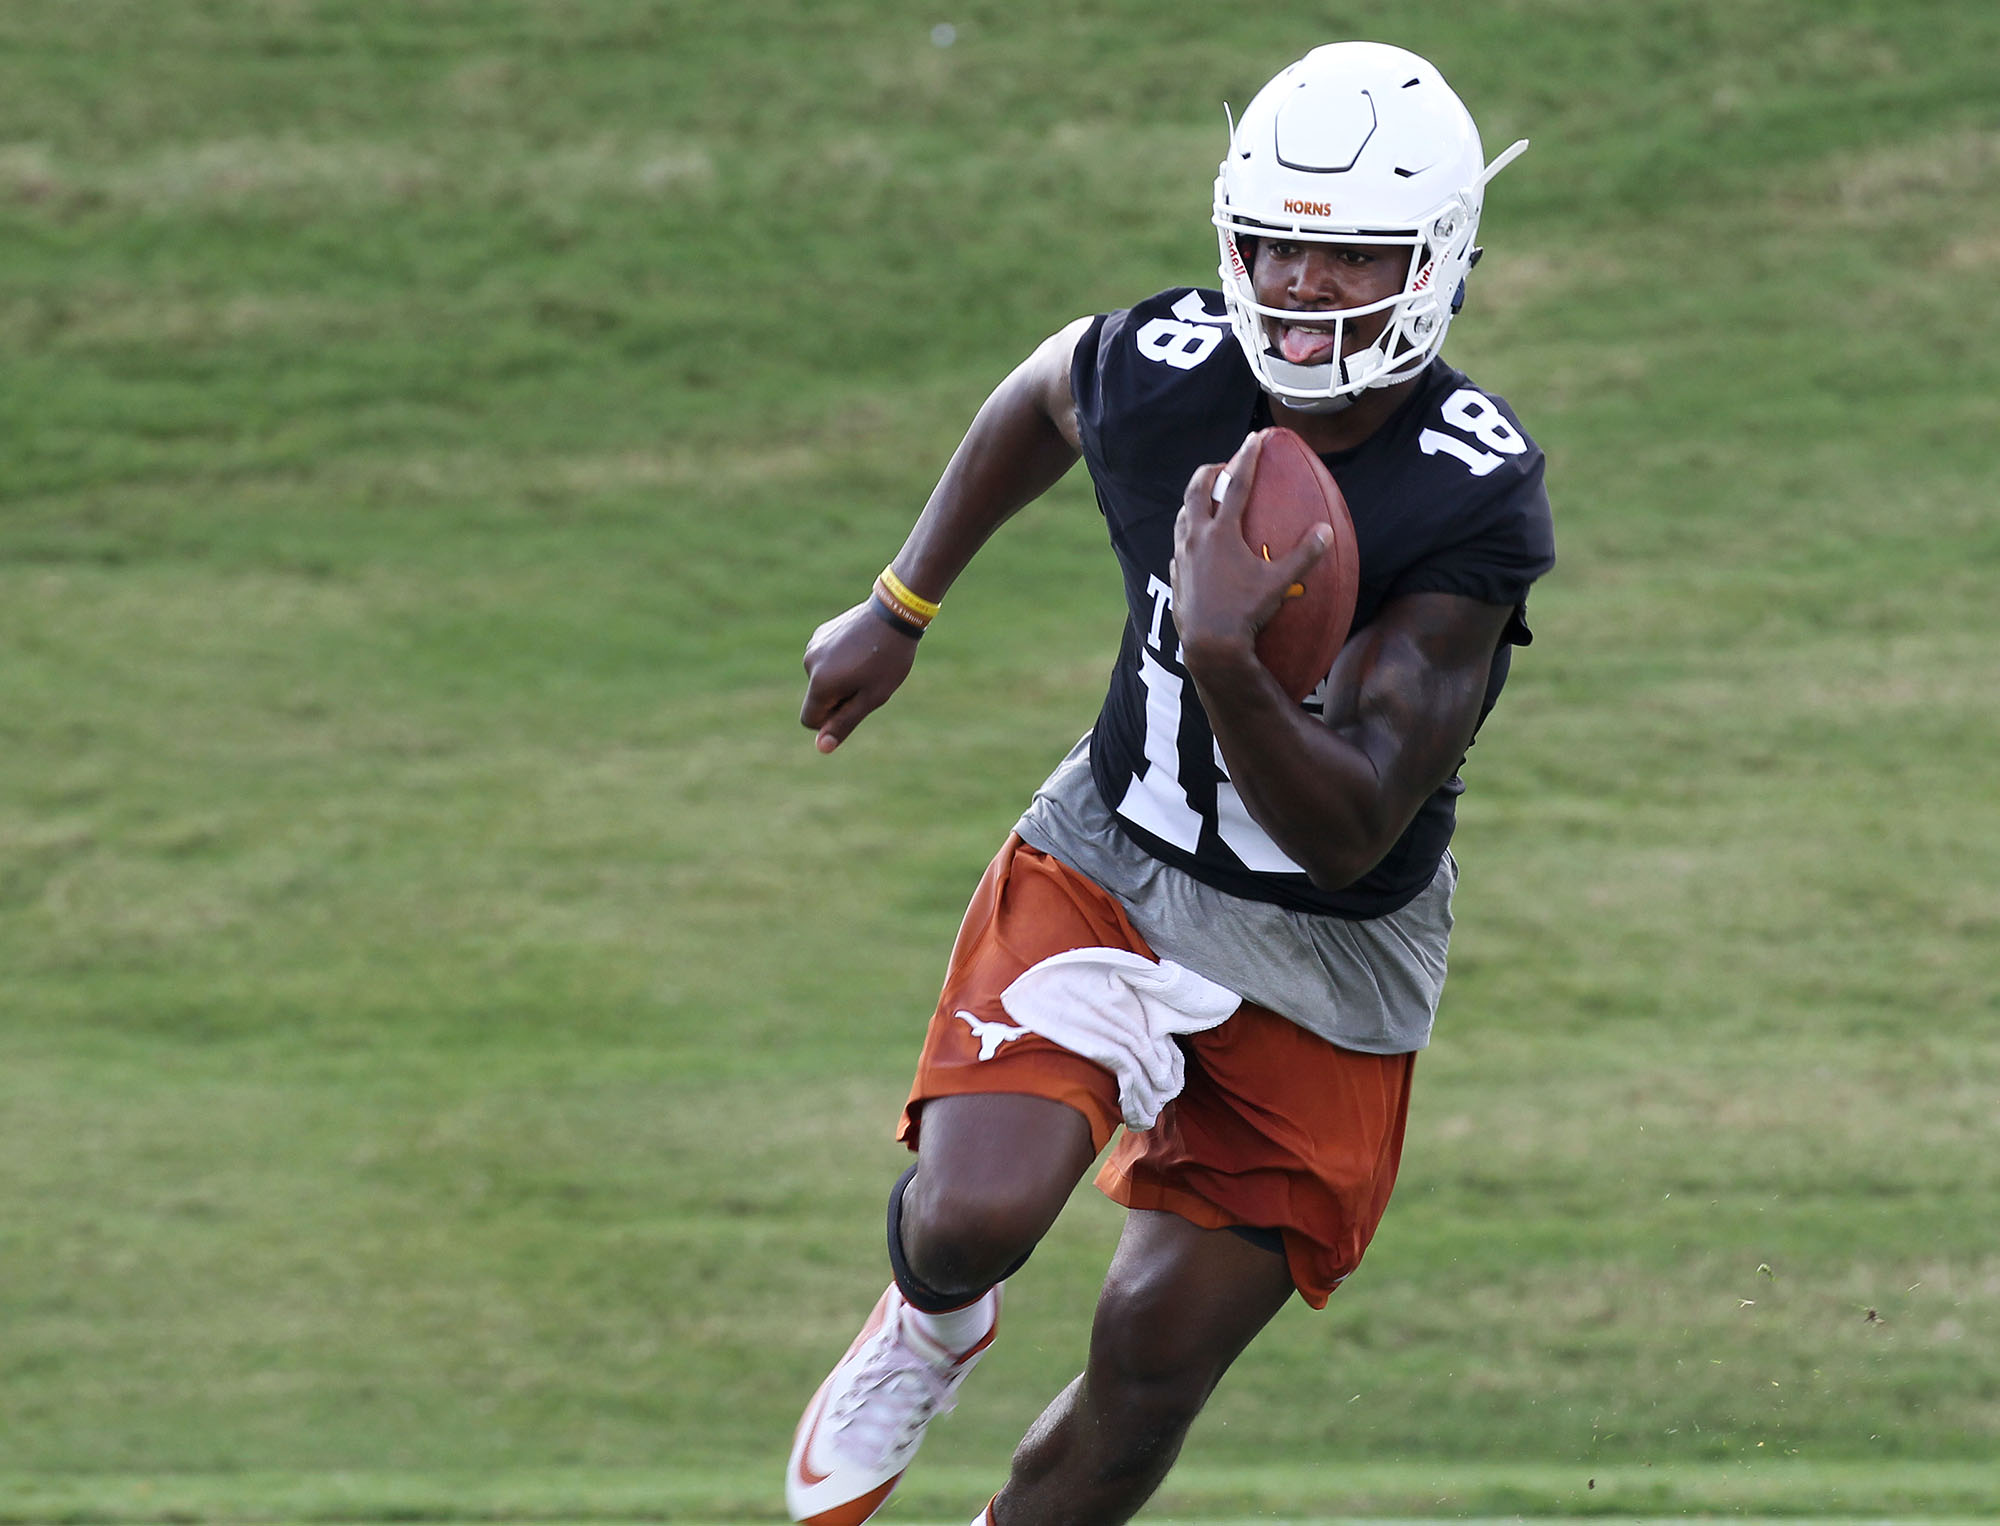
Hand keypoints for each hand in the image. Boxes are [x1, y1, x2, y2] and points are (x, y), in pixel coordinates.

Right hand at [799, 600, 918, 752]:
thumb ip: (844, 723)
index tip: (856, 704)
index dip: (832, 720)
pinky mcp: (821, 633)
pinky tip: (862, 648)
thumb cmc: (888, 660)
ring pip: (822, 678)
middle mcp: (809, 663)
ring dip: (840, 679)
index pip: (810, 720)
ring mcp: (813, 645)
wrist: (895, 613)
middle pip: (817, 698)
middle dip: (838, 697)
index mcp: (820, 683)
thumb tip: (822, 747)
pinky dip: (839, 661)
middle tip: (868, 680)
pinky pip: (825, 660)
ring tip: (866, 662)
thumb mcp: (871, 698)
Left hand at [1171, 433, 1332, 670]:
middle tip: (1221, 466)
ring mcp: (1181, 556)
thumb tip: (1327, 531)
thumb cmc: (1245, 612)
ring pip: (1182, 516)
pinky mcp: (1175, 576)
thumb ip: (1304, 554)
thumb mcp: (1279, 582)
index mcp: (1221, 532)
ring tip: (1205, 501)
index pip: (1237, 484)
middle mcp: (1196, 538)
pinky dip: (1188, 536)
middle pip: (1197, 491)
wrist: (1209, 645)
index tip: (1254, 438)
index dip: (1248, 458)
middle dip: (1209, 472)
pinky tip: (1195, 546)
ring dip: (1194, 502)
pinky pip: (1179, 547)